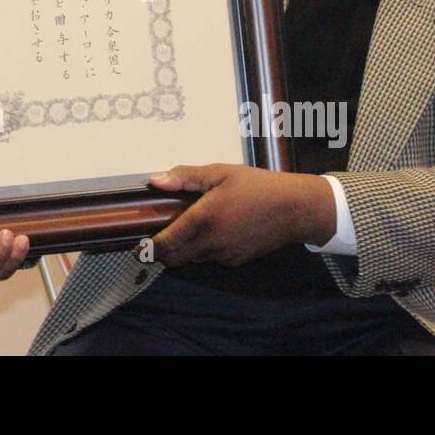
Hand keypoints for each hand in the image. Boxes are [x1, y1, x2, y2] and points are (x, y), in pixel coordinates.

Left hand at [148, 164, 335, 268]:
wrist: (294, 209)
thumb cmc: (257, 186)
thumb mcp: (220, 172)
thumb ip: (185, 177)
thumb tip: (155, 181)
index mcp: (203, 220)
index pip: (166, 244)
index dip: (149, 248)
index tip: (140, 244)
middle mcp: (211, 244)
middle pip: (175, 259)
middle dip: (162, 252)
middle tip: (156, 237)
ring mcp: (224, 255)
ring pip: (192, 260)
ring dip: (183, 251)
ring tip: (183, 229)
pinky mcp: (236, 261)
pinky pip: (210, 259)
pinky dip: (202, 250)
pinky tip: (209, 231)